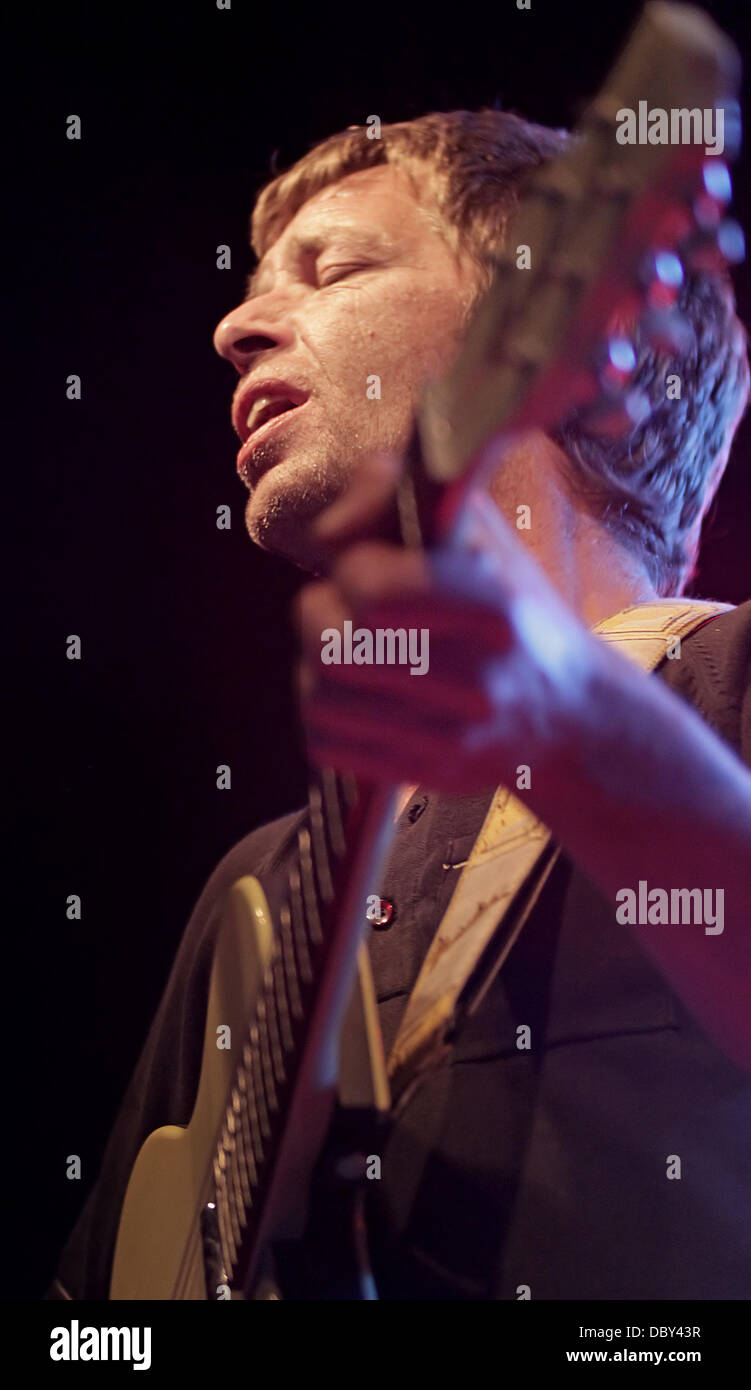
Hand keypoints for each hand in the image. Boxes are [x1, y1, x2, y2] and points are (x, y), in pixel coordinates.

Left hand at [295, 450, 600, 794]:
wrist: (570, 710)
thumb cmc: (512, 607)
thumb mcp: (475, 527)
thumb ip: (393, 492)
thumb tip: (330, 531)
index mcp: (494, 606)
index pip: (372, 588)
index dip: (350, 565)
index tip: (367, 560)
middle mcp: (477, 680)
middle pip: (330, 643)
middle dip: (323, 613)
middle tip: (348, 606)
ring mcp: (452, 737)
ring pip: (318, 694)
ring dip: (320, 663)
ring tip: (353, 647)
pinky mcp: (424, 773)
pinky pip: (325, 742)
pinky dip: (327, 713)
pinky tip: (359, 693)